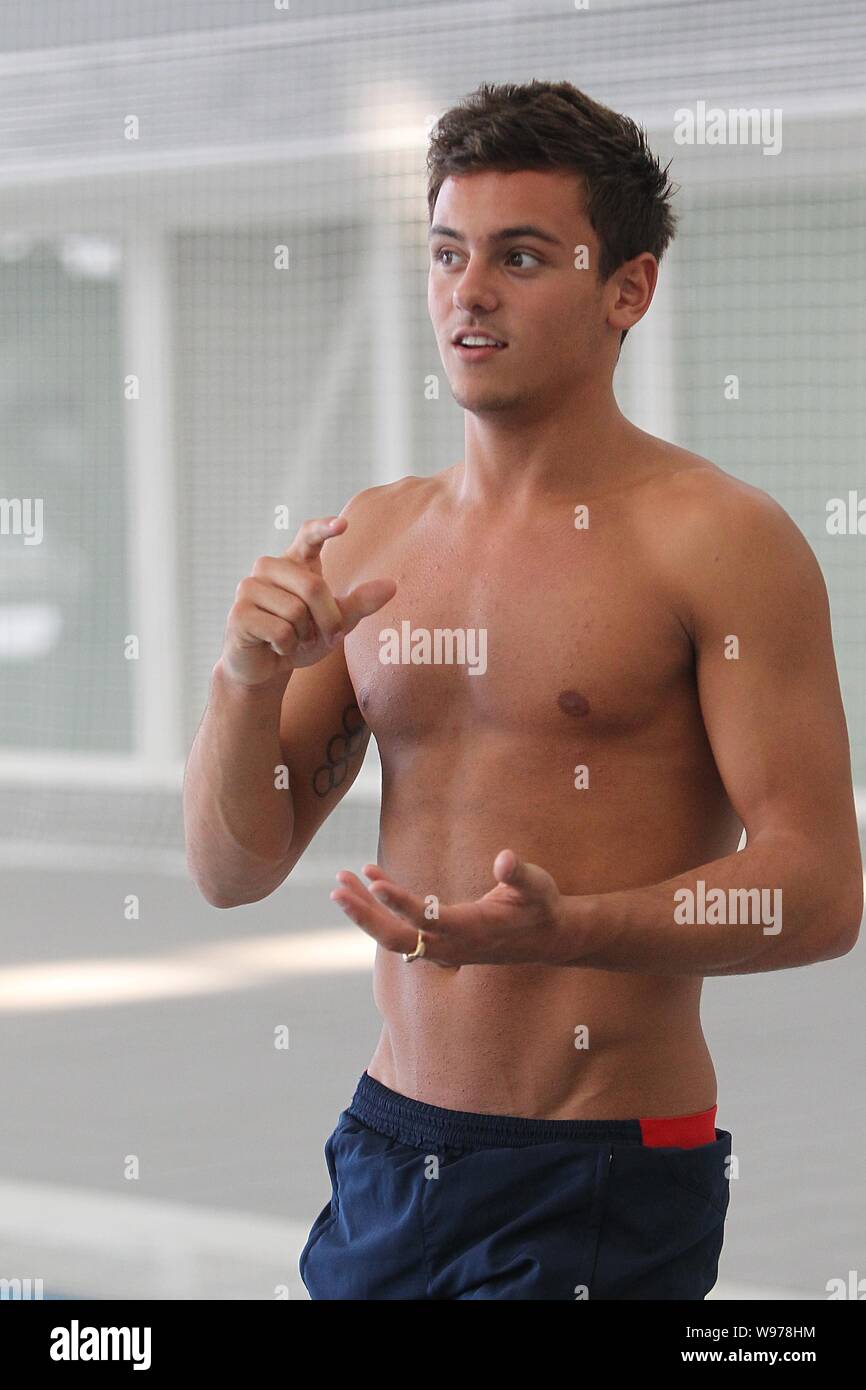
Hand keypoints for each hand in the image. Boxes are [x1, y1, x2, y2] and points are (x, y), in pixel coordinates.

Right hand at [221, 514, 395, 686]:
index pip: (308, 536)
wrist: (264, 667)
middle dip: (327, 620)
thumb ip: (360, 604)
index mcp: (294, 562)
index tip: (343, 524)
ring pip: (295, 611)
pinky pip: (279, 631)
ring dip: (304, 637)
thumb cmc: (300, 638)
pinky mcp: (239, 613)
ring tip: (295, 640)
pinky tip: (276, 647)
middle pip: (313, 587)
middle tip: (325, 636)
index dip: (323, 529)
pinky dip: (287, 647)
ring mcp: (249, 588)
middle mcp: (268, 568)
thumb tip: (392, 586)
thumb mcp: (336, 622)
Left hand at [330, 850, 565, 966]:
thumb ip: (519, 874)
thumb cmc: (541, 906)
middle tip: (336, 889)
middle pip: (396, 938)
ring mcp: (442, 950)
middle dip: (364, 915)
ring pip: (393, 938)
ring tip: (340, 883)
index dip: (399, 902)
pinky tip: (368, 881)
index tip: (373, 882)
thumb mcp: (538, 886)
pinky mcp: (438, 946)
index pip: (427, 918)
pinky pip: (401, 932)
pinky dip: (380, 911)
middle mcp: (451, 946)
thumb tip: (504, 859)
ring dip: (364, 912)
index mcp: (471, 929)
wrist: (547, 940)